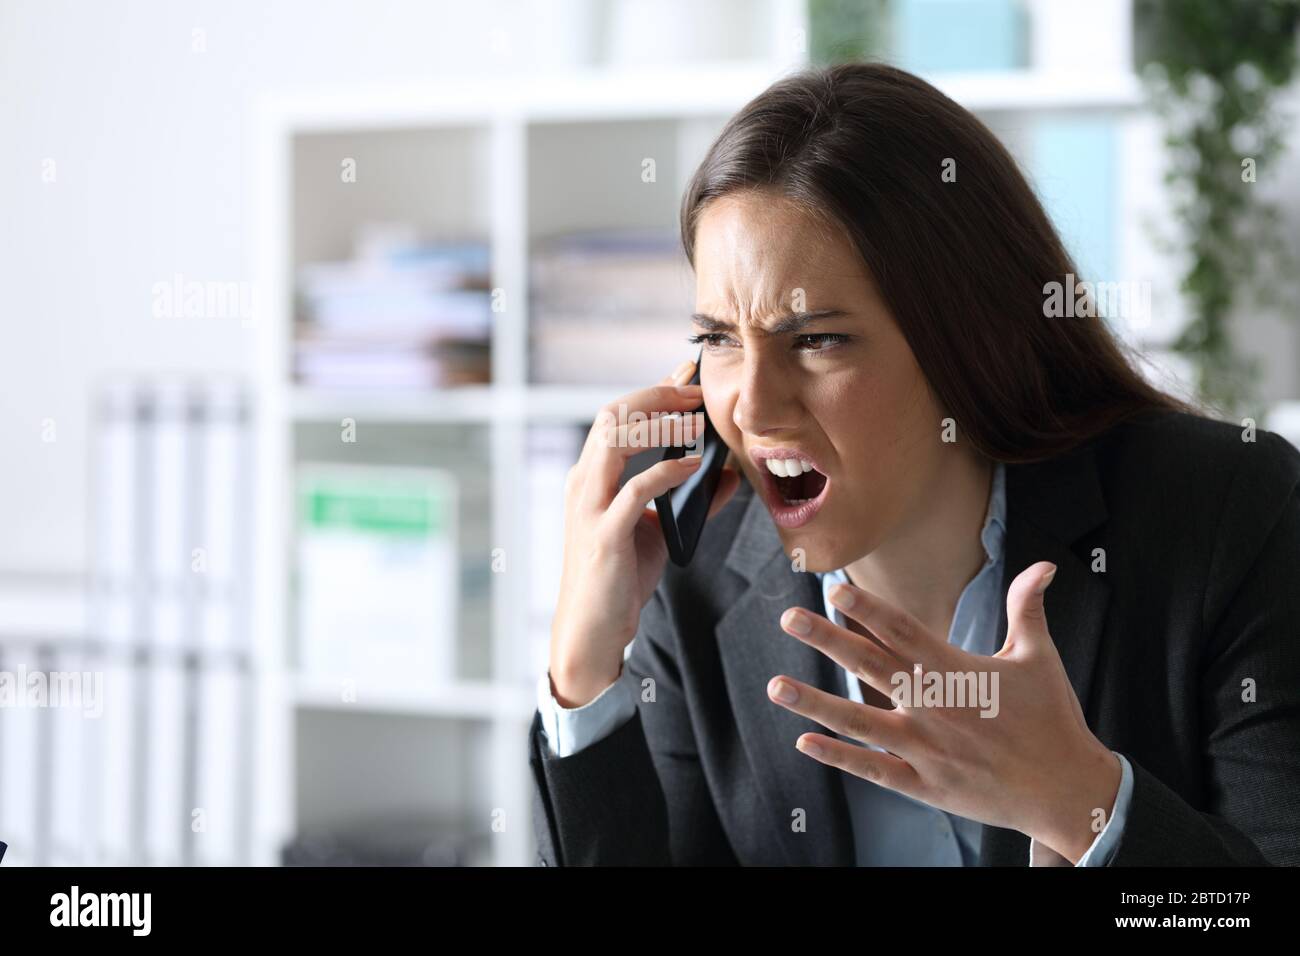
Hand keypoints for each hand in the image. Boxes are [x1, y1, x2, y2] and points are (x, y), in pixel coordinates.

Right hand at [549, 360, 739, 706]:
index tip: (687, 372)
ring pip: (615, 440)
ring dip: (659, 422)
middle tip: (695, 388)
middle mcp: (584, 482)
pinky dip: (667, 471)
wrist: (593, 629)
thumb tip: (729, 475)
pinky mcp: (604, 534)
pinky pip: (635, 490)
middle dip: (655, 393)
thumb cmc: (620, 577)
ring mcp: (590, 506)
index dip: (652, 389)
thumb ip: (689, 500)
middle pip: (612, 414)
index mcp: (592, 476)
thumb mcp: (657, 530)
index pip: (617, 416)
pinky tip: (696, 465)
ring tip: (696, 418)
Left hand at [765, 560, 1121, 862]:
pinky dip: (840, 757)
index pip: (904, 632)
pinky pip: (875, 770)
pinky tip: (805, 742)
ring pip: (862, 722)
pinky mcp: (926, 785)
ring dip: (816, 704)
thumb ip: (1027, 607)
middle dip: (828, 641)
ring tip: (776, 686)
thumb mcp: (1040, 657)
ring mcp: (928, 749)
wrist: (1069, 790)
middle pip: (872, 667)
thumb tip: (1042, 564)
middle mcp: (936, 707)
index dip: (868, 610)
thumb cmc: (1052, 720)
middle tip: (788, 618)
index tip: (834, 589)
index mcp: (959, 672)